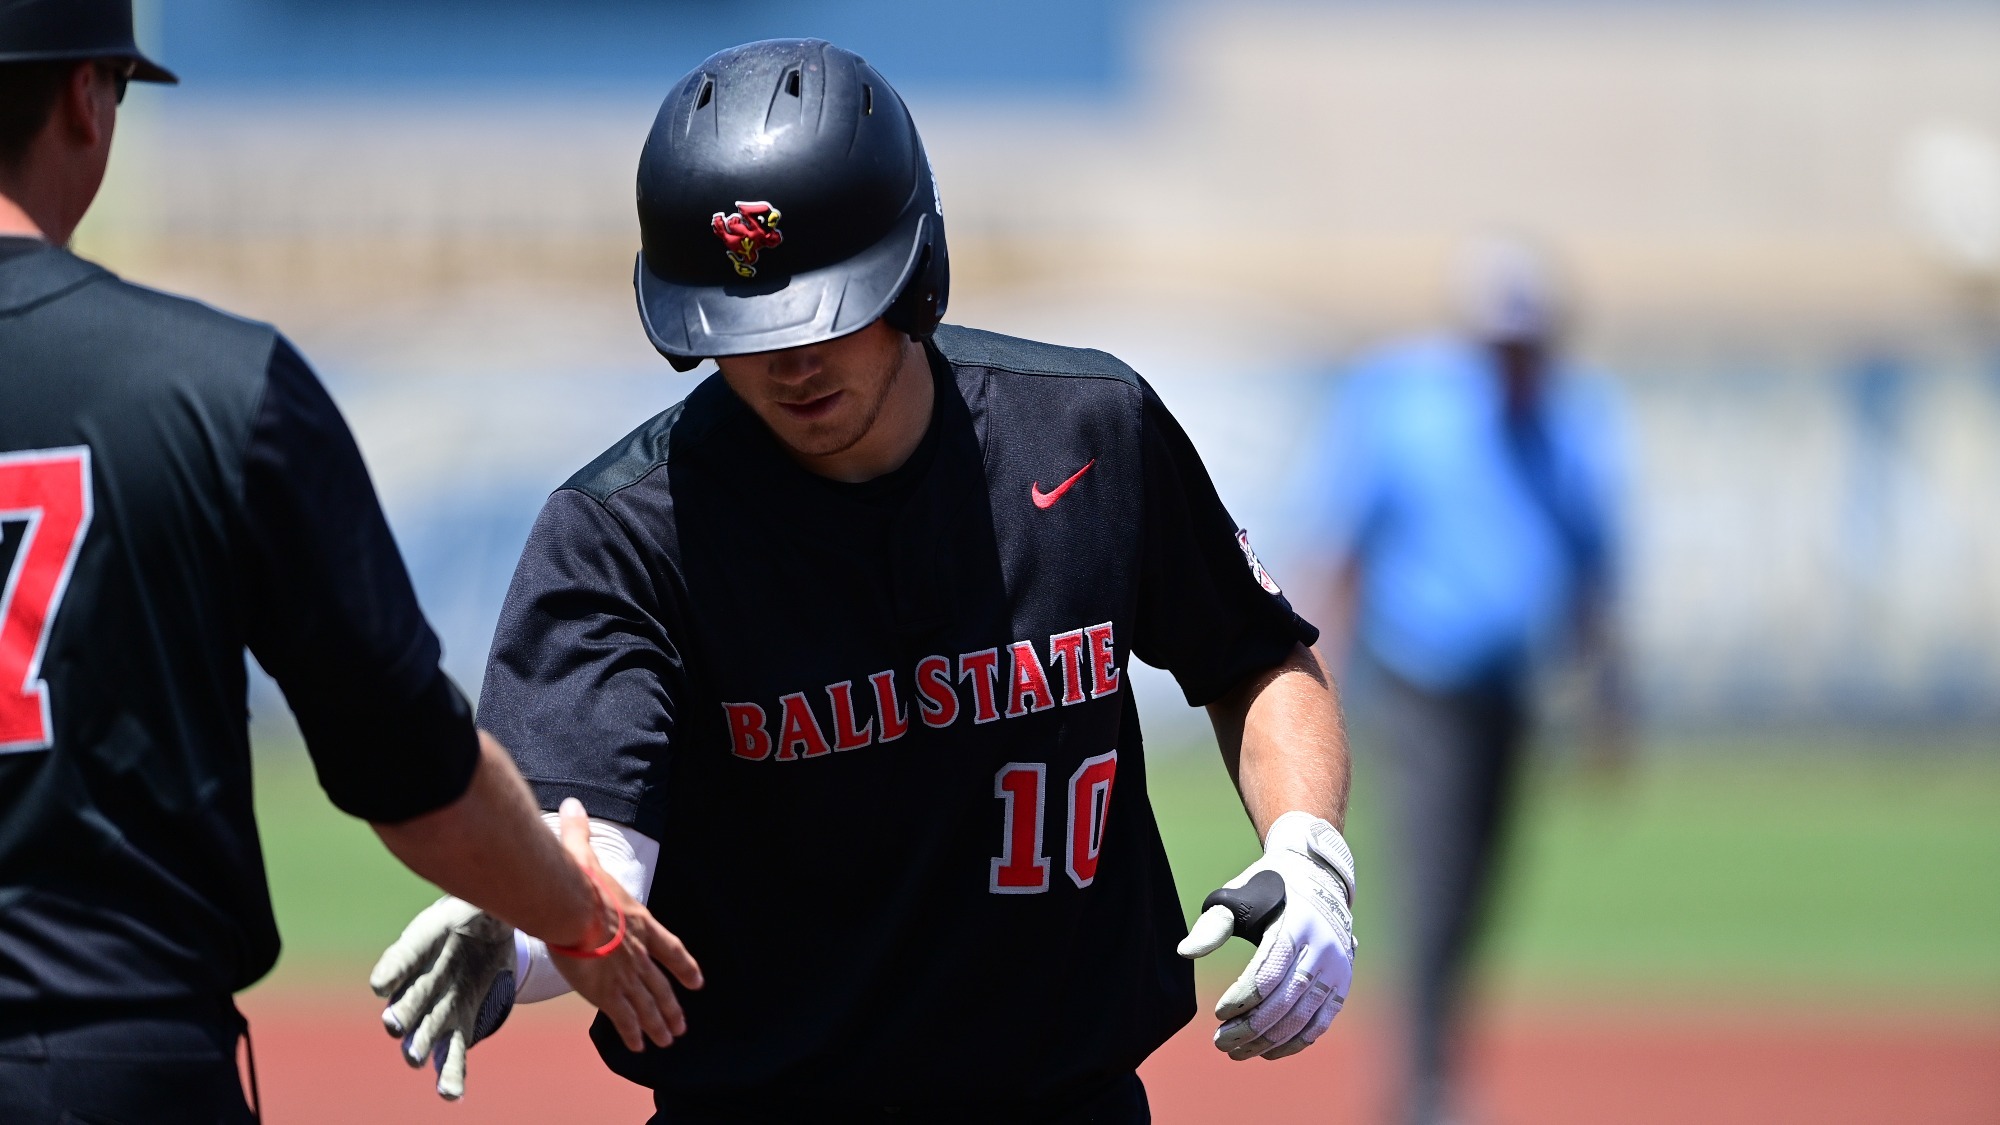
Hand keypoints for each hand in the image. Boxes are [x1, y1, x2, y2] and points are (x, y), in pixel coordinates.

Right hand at [368, 896, 515, 1098]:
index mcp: (421, 946)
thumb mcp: (476, 899)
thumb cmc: (472, 913)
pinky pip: (451, 1054)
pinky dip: (450, 1074)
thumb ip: (482, 903)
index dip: (393, 971)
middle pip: (410, 999)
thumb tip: (493, 895)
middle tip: (395, 1025)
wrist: (486, 932)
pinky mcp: (458, 1027)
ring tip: (414, 1058)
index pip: (404, 958)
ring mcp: (438, 1008)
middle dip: (402, 1014)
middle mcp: (422, 982)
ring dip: (418, 1045)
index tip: (381, 985)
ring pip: (426, 1031)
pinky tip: (450, 1093)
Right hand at [547, 798, 704, 1052]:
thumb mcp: (581, 854)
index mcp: (640, 923)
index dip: (685, 966)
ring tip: (668, 1041)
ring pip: (647, 1005)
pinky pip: (623, 1018)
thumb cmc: (576, 881)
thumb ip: (578, 833)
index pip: (671, 948)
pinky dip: (632, 1033)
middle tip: (681, 1028)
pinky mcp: (604, 991)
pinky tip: (638, 1047)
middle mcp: (638, 953)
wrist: (568, 905)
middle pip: (661, 986)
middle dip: (671, 1008)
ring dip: (659, 1024)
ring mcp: (623, 974)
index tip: (698, 982)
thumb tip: (573, 806)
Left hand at [1178, 811, 1355, 1060]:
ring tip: (1236, 1051)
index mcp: (1296, 925)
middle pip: (1283, 1002)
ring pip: (1301, 1019)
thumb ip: (1213, 925)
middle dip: (1249, 1028)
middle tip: (1220, 1042)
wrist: (1317, 877)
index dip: (1241, 999)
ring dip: (1267, 1042)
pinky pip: (1319, 1023)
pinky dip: (1294, 1042)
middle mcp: (1322, 950)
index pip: (1267, 974)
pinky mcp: (1341, 984)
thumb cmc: (1267, 889)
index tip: (1217, 1012)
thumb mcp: (1239, 896)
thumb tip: (1185, 952)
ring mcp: (1336, 970)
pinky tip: (1267, 1050)